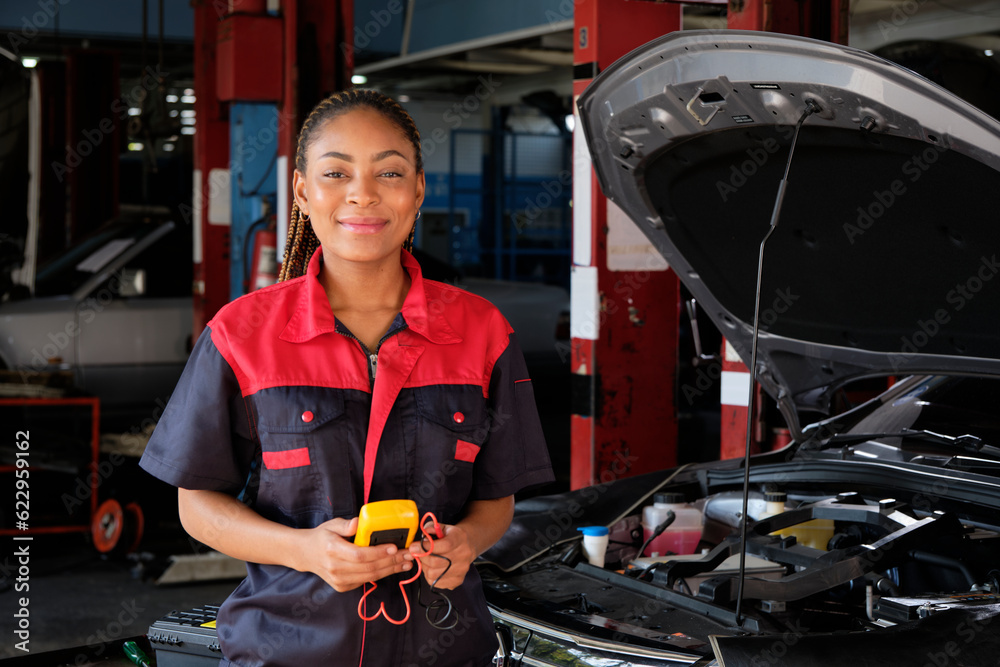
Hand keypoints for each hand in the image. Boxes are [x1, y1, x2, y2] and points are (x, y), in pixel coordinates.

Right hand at [298, 517, 413, 591]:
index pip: (360, 554)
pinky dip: (381, 574)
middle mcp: (335, 568)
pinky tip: (393, 568)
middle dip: (392, 561)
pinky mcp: (342, 587)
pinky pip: (365, 581)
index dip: (379, 553)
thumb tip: (360, 522)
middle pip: (368, 568)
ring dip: (391, 570)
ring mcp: (338, 580)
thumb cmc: (322, 537)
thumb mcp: (332, 525)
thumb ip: (347, 525)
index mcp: (332, 550)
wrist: (306, 555)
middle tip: (408, 554)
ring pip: (369, 577)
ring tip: (406, 562)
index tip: (395, 547)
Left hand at [409, 523, 475, 589]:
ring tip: (426, 560)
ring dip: (425, 567)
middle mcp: (464, 555)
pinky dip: (430, 576)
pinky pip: (436, 583)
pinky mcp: (458, 580)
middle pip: (436, 562)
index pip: (444, 545)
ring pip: (433, 574)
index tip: (414, 547)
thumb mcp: (442, 527)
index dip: (426, 547)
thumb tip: (423, 535)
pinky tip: (432, 568)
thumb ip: (430, 528)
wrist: (467, 546)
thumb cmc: (451, 536)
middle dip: (421, 557)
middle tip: (416, 553)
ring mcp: (462, 569)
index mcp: (460, 538)